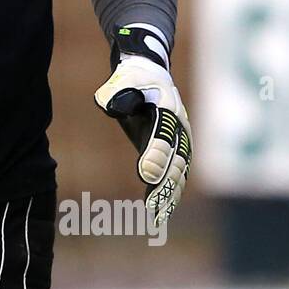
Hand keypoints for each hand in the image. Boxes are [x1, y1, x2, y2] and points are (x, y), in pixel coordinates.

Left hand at [94, 25, 191, 225]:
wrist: (150, 72)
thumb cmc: (134, 75)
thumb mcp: (125, 77)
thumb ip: (116, 89)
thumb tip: (108, 104)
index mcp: (168, 108)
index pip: (163, 135)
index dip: (156, 154)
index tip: (145, 174)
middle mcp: (179, 127)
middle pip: (176, 158)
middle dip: (165, 182)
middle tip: (153, 204)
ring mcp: (180, 140)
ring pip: (178, 171)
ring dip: (170, 193)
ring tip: (158, 215)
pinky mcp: (173, 150)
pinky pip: (174, 174)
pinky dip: (168, 192)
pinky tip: (157, 211)